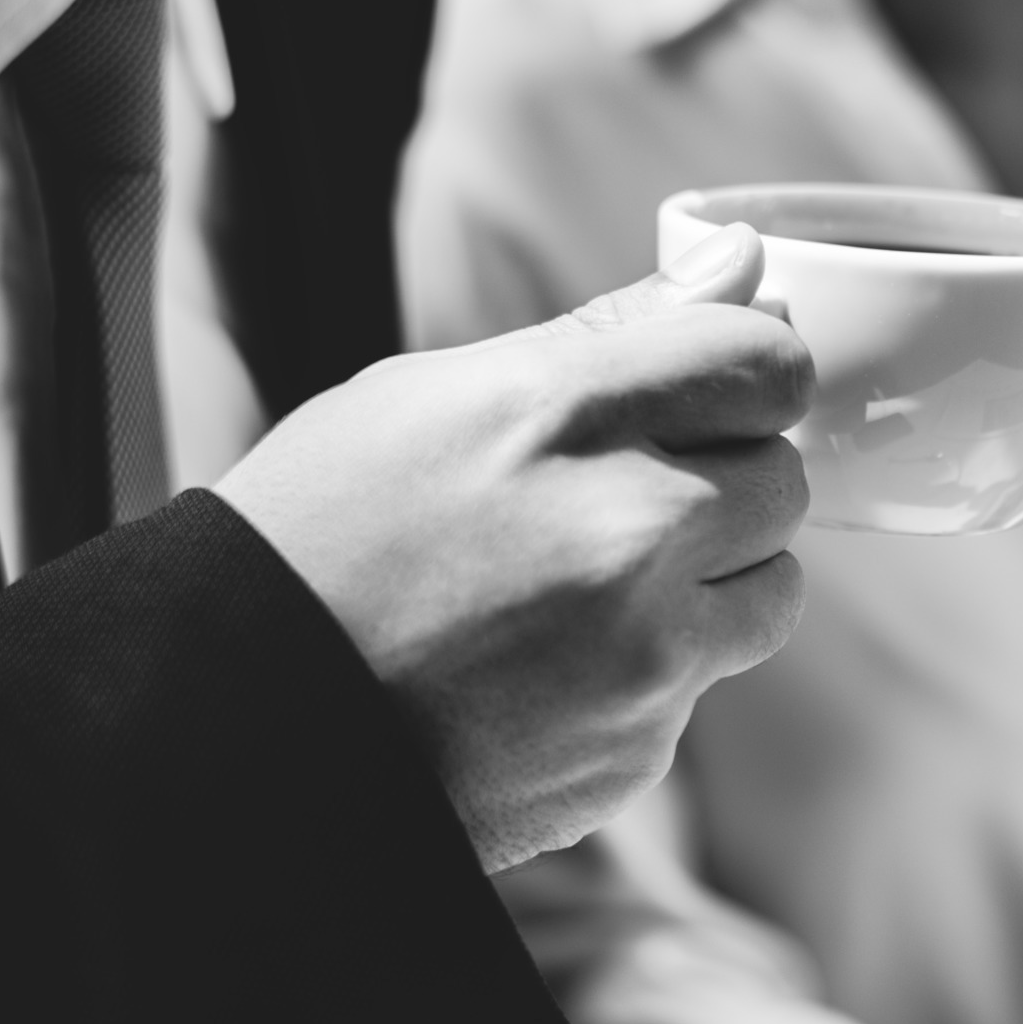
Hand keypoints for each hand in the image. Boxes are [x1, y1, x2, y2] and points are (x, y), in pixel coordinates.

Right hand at [215, 224, 811, 873]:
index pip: (762, 361)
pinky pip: (701, 689)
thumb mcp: (430, 398)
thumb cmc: (321, 540)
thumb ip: (607, 336)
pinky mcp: (639, 755)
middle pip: (781, 482)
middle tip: (622, 502)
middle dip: (725, 483)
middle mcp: (625, 534)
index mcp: (559, 416)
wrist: (240, 729)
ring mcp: (641, 658)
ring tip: (593, 592)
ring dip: (714, 584)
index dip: (746, 372)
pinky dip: (650, 676)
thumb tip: (742, 268)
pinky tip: (548, 675)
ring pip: (773, 594)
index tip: (709, 390)